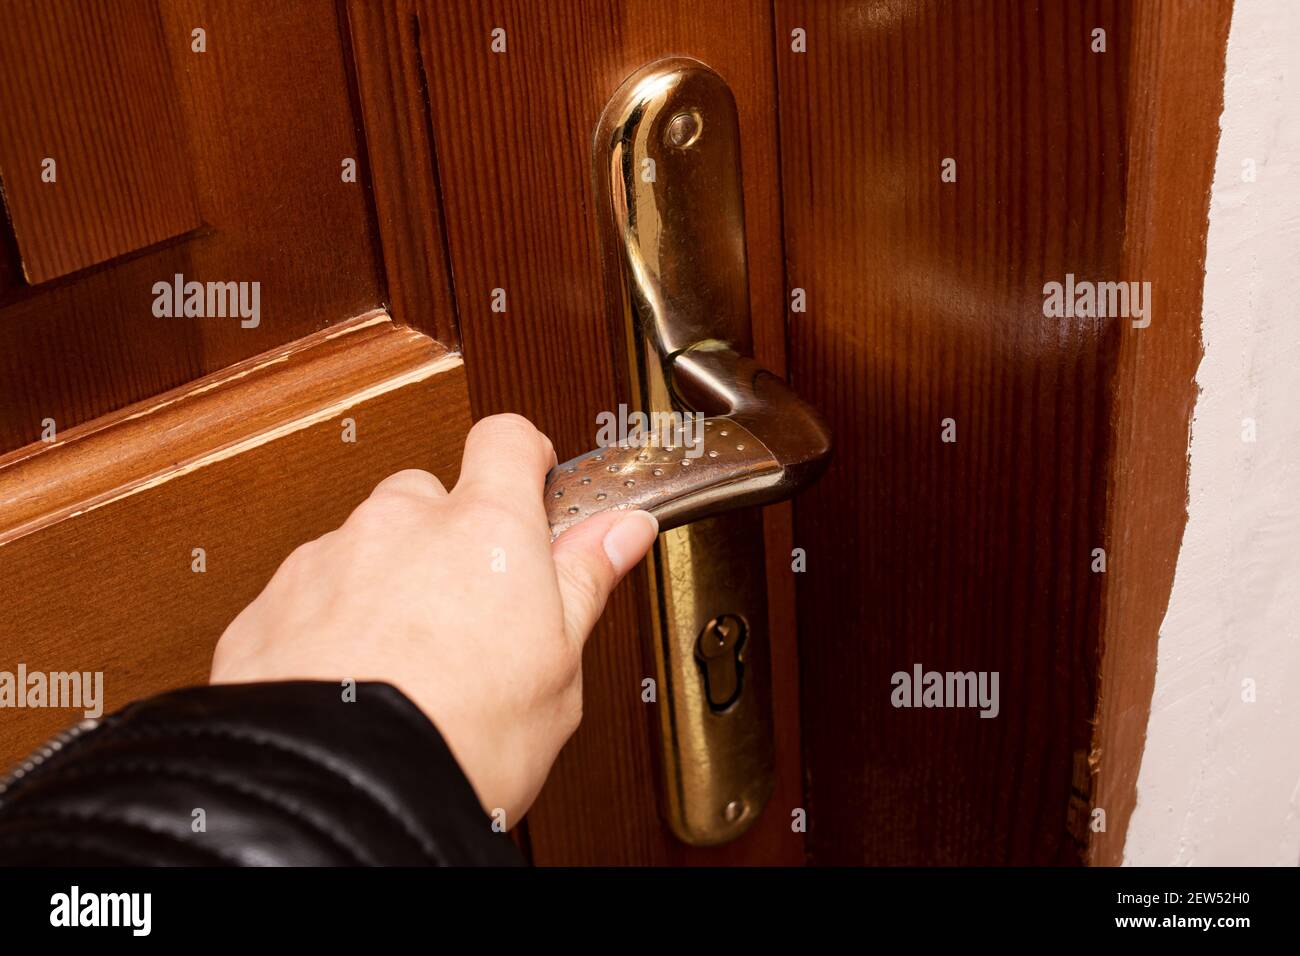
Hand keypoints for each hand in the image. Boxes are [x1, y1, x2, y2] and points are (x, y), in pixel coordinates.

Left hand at [210, 413, 658, 825]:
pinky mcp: (270, 604)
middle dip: (448, 535)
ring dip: (386, 582)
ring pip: (365, 546)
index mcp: (485, 529)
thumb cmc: (456, 741)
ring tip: (408, 661)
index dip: (523, 457)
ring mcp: (328, 560)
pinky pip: (311, 593)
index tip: (533, 483)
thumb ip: (585, 581)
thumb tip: (622, 532)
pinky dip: (330, 622)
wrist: (341, 798)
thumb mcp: (559, 666)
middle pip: (428, 495)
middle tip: (473, 606)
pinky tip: (352, 679)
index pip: (506, 439)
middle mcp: (400, 525)